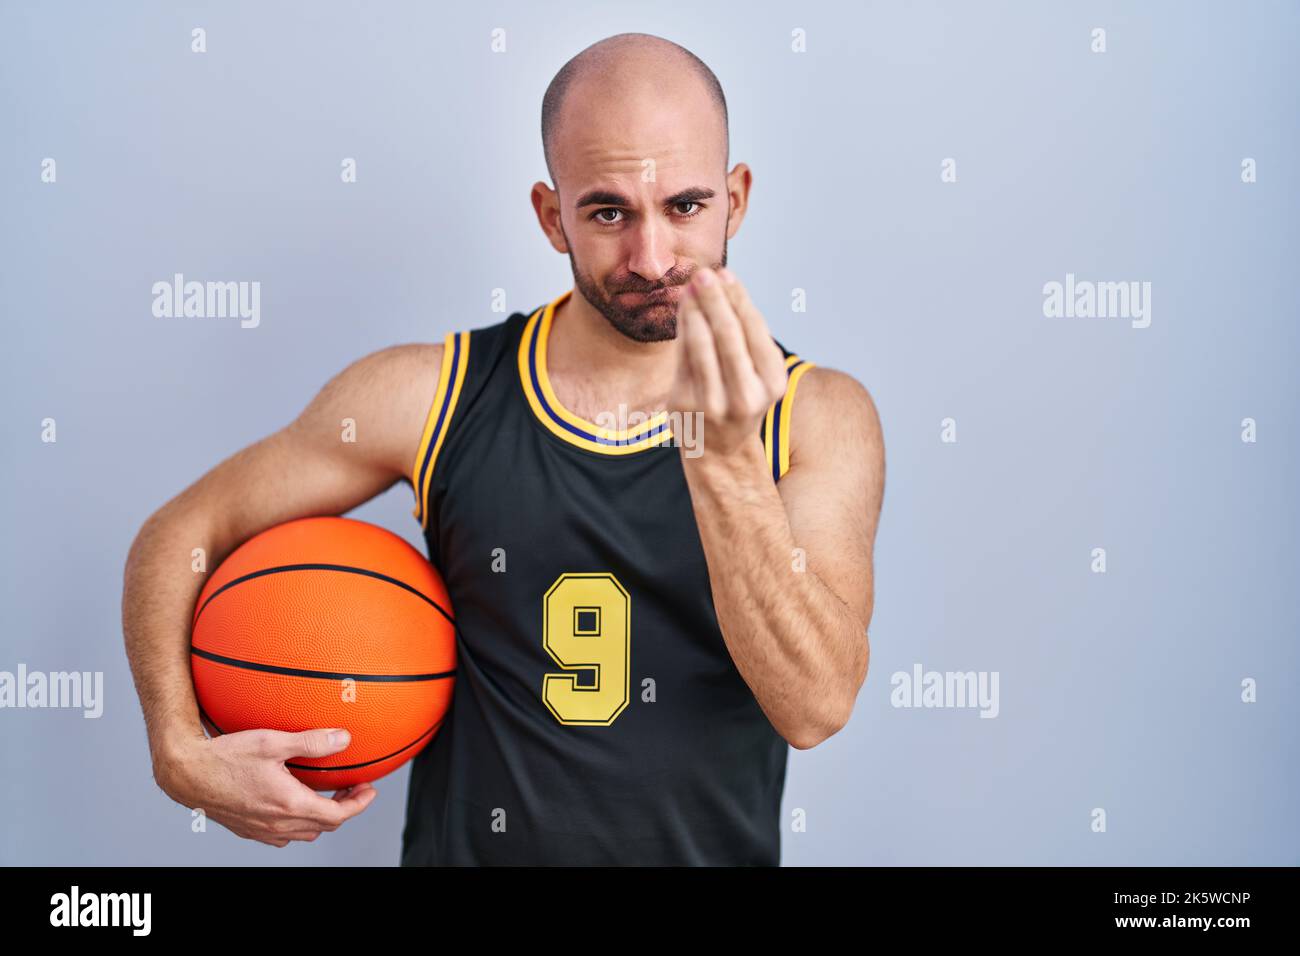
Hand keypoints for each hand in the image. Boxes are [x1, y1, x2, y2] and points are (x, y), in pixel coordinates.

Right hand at [155, 727, 376, 846]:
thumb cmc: (226, 756)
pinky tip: (293, 803)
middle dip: (344, 808)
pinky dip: (297, 823)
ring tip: (326, 794)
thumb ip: (312, 742)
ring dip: (321, 817)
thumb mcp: (273, 742)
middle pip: (324, 826)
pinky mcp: (248, 830)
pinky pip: (282, 836)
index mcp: (289, 805)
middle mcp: (277, 824)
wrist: (186, 775)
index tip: (369, 790)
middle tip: (351, 787)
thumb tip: (344, 739)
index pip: (337, 816)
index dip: (359, 804)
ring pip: (304, 834)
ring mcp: (261, 831)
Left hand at [670, 267, 787, 457]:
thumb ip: (744, 333)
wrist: (720, 449)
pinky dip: (682, 329)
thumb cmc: (740, 396)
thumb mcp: (757, 372)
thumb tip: (722, 284)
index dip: (738, 299)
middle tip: (704, 273)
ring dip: (694, 310)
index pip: (753, 331)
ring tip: (690, 286)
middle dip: (715, 299)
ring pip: (701, 344)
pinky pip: (682, 357)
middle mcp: (745, 396)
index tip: (726, 274)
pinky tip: (684, 309)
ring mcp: (712, 403)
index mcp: (772, 384)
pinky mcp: (684, 404)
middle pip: (728, 335)